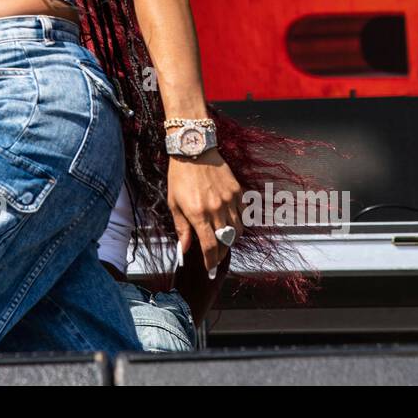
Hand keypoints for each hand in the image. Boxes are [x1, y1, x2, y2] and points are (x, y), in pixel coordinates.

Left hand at [168, 149, 245, 277]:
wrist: (193, 149)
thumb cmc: (180, 176)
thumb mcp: (174, 203)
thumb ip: (181, 227)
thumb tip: (184, 249)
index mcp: (198, 214)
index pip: (209, 247)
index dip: (210, 262)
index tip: (210, 269)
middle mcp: (216, 209)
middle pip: (224, 242)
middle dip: (221, 254)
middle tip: (216, 258)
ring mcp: (229, 200)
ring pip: (237, 230)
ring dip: (231, 240)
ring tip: (223, 241)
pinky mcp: (237, 191)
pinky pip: (242, 214)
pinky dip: (238, 222)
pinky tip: (230, 223)